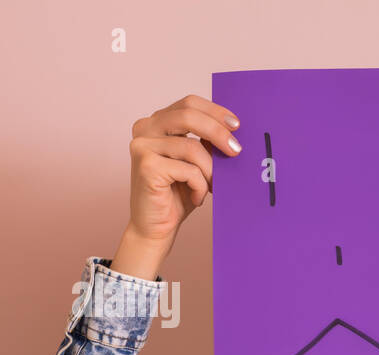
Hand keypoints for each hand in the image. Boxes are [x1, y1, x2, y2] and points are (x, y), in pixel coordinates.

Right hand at [112, 94, 241, 278]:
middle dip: (218, 133)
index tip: (236, 125)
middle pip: (189, 115)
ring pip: (192, 148)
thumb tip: (234, 130)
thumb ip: (206, 143)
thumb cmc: (177, 195)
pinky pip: (189, 170)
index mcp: (157, 122)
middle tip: (236, 151)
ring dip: (210, 172)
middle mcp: (145, 128)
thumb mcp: (197, 163)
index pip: (189, 103)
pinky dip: (200, 186)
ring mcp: (142, 145)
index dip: (215, 111)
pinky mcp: (146, 165)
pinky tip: (196, 198)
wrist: (156, 228)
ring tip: (212, 188)